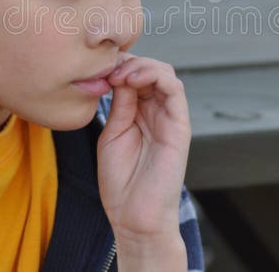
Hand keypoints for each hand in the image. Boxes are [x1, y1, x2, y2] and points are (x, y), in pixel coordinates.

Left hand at [97, 52, 191, 244]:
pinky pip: (175, 89)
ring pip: (165, 73)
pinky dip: (155, 75)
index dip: (119, 65)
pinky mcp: (180, 126)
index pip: (136, 76)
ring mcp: (170, 118)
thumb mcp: (113, 133)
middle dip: (129, 62)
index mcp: (140, 113)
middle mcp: (157, 112)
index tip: (98, 68)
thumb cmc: (121, 182)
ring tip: (120, 74)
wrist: (134, 216)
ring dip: (142, 66)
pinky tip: (133, 80)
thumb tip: (117, 75)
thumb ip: (119, 105)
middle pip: (151, 69)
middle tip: (108, 69)